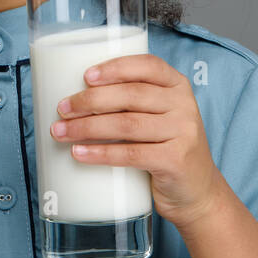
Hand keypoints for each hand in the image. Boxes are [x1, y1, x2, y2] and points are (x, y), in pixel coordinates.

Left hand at [49, 54, 228, 232]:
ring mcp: (182, 133)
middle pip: (131, 95)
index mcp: (178, 86)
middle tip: (62, 109)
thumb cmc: (166, 148)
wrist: (196, 191)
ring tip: (61, 132)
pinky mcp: (175, 161)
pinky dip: (101, 153)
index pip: (148, 65)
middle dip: (90, 101)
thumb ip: (133, 102)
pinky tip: (80, 153)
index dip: (116, 68)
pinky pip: (131, 154)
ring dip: (87, 127)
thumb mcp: (159, 117)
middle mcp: (184, 105)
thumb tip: (77, 97)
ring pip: (127, 124)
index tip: (86, 76)